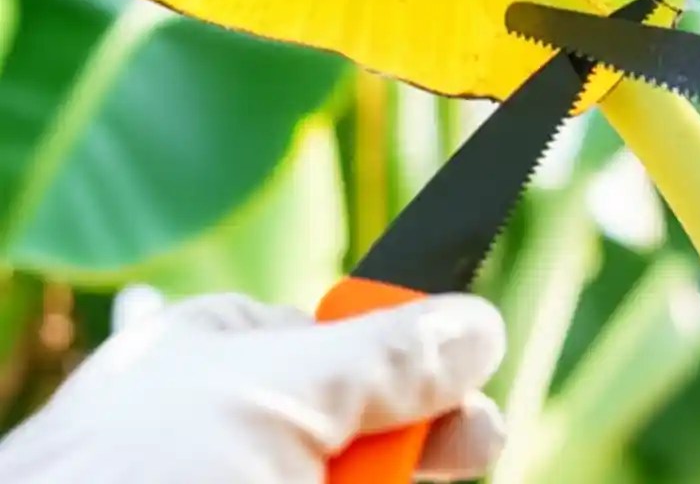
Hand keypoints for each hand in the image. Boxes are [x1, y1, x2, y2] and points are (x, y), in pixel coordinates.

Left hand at [0, 290, 506, 482]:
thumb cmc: (132, 479)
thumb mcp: (270, 394)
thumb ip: (384, 355)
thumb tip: (477, 322)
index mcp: (223, 353)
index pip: (351, 333)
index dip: (419, 349)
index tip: (476, 364)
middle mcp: (239, 430)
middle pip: (375, 421)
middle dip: (428, 436)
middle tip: (468, 449)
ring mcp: (256, 482)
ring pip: (362, 478)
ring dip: (397, 476)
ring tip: (396, 476)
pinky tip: (393, 483)